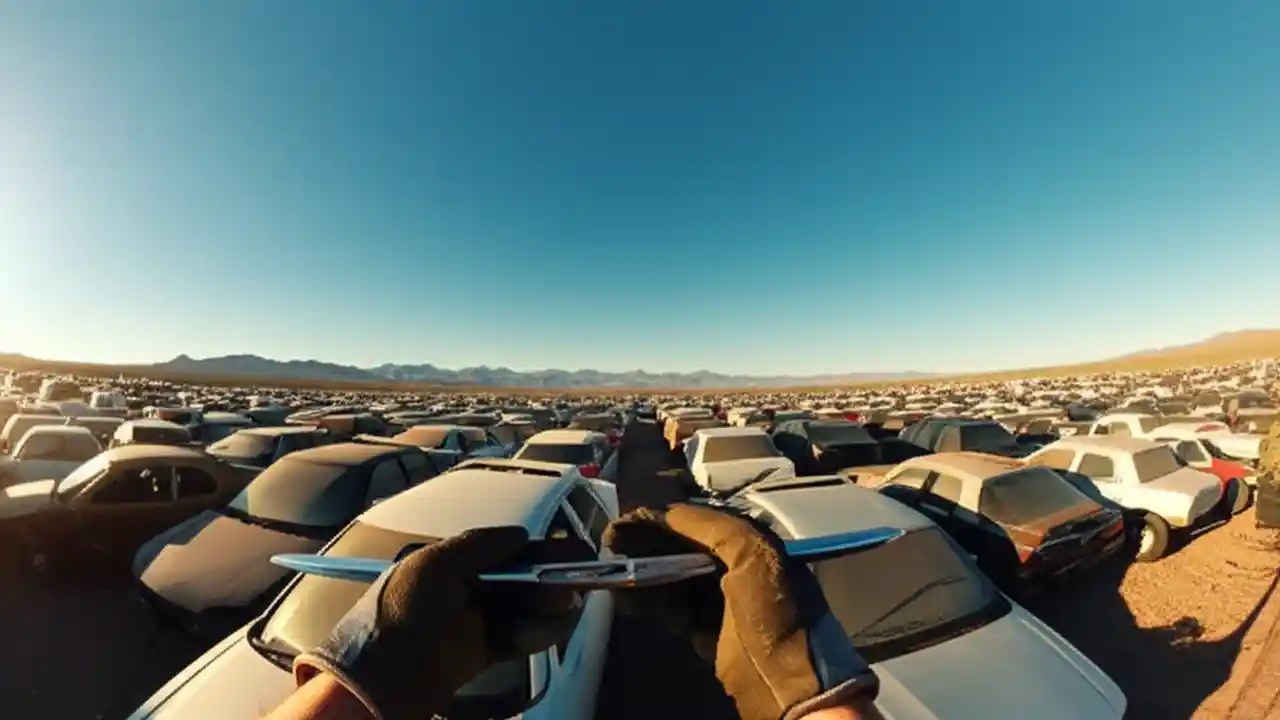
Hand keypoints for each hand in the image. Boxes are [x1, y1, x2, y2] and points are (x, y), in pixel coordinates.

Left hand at [292, 526, 577, 719]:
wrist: (377, 678)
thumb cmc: (401, 613)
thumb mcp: (434, 564)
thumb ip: (479, 544)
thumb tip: (520, 534)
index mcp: (451, 563)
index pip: (504, 552)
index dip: (538, 551)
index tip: (571, 551)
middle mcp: (465, 590)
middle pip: (520, 581)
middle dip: (549, 580)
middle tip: (576, 581)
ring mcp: (473, 623)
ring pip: (524, 610)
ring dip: (547, 609)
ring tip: (563, 607)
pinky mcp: (480, 654)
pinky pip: (517, 639)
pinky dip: (537, 634)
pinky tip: (549, 628)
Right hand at [604, 504, 879, 719]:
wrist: (793, 689)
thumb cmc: (775, 619)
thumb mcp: (752, 557)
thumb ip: (716, 527)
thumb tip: (669, 512)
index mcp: (754, 544)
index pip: (698, 522)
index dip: (661, 519)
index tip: (625, 520)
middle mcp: (740, 567)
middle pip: (684, 548)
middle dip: (647, 544)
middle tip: (610, 545)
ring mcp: (725, 603)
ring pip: (676, 578)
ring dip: (645, 573)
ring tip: (613, 571)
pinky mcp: (713, 634)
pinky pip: (678, 609)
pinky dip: (654, 604)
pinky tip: (630, 601)